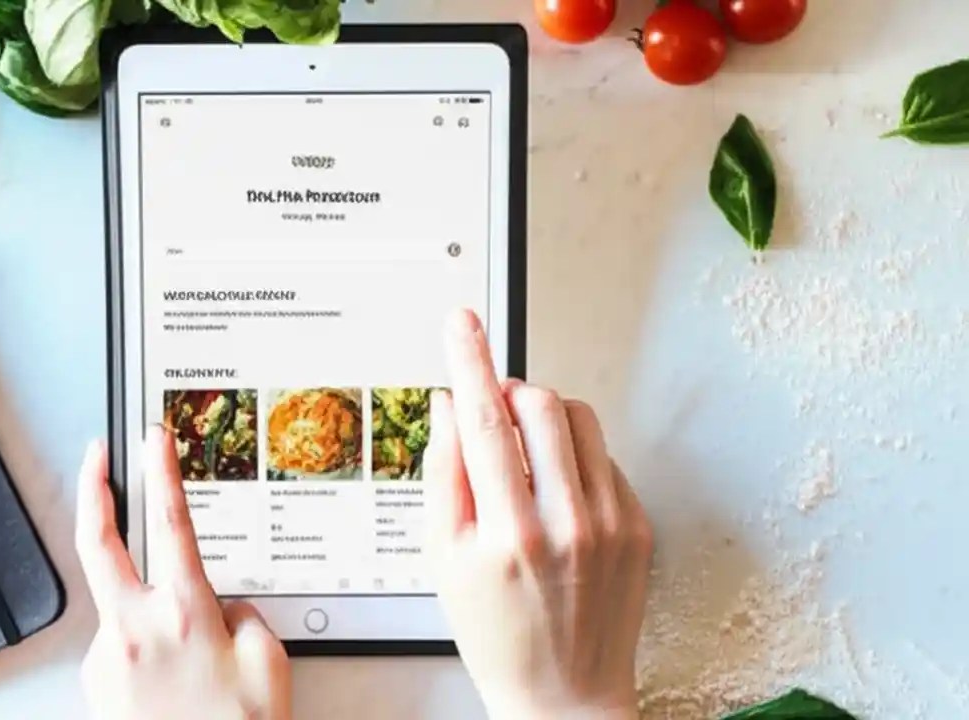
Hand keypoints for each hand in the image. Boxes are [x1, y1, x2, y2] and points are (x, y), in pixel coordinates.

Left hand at [74, 430, 291, 719]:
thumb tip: (224, 603)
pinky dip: (145, 646)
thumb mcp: (270, 664)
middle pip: (97, 540)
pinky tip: (172, 678)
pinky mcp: (96, 682)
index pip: (168, 522)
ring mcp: (107, 656)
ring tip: (189, 661)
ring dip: (147, 609)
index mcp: (184, 614)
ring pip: (122, 603)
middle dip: (93, 488)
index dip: (160, 471)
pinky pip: (122, 644)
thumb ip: (246, 615)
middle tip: (95, 456)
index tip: (152, 438)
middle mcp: (135, 629)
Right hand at [426, 310, 653, 719]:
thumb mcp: (443, 561)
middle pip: (540, 405)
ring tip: (525, 458)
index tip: (462, 323)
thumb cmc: (498, 636)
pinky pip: (604, 456)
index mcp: (509, 533)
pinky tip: (556, 498)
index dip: (470, 360)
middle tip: (492, 414)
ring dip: (545, 418)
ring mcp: (612, 523)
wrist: (565, 696)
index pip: (486, 420)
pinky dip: (573, 457)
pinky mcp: (639, 526)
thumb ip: (444, 475)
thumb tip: (451, 409)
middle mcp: (567, 523)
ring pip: (579, 419)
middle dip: (509, 394)